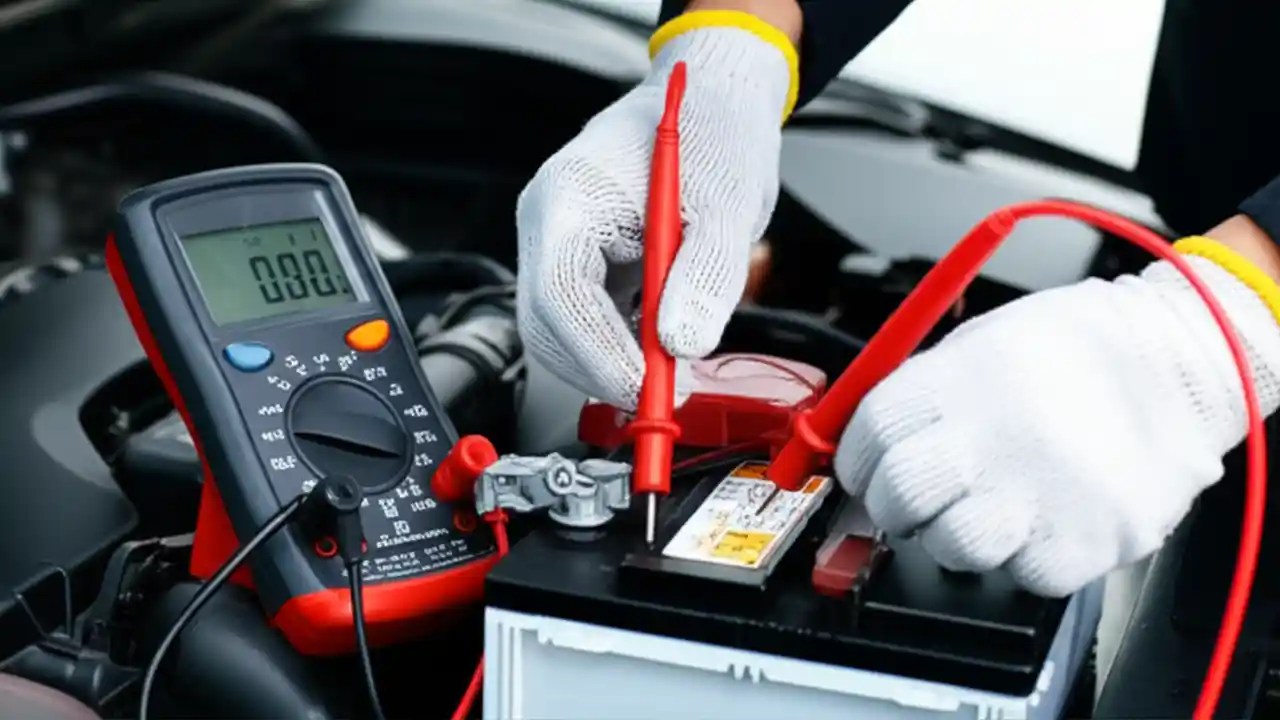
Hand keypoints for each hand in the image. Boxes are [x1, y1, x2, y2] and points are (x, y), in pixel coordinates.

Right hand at [515, 20, 792, 409]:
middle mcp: (551, 221)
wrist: (711, 102)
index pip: (561, 295)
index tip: (648, 389)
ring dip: (611, 365)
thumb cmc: (713, 130)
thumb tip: (682, 344)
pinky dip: (618, 348)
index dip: (600, 354)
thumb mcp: (728, 204)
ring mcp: (560, 243)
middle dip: (602, 370)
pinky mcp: (581, 262)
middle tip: (664, 398)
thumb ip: (705, 276)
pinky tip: (659, 353)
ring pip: (561, 332)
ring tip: (672, 377)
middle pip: (548, 324)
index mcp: (571, 196)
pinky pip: (583, 321)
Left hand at [834, 255, 1279, 595]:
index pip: (868, 439)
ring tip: (988, 504)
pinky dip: (1022, 556)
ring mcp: (1034, 495)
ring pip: (951, 546)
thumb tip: (863, 441)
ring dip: (957, 535)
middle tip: (918, 498)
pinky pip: (1019, 574)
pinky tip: (1039, 518)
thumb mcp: (979, 343)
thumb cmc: (1075, 350)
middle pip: (898, 499)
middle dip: (896, 505)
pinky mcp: (1079, 543)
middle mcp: (987, 439)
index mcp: (954, 382)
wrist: (1178, 367)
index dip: (858, 462)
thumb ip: (920, 395)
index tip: (867, 471)